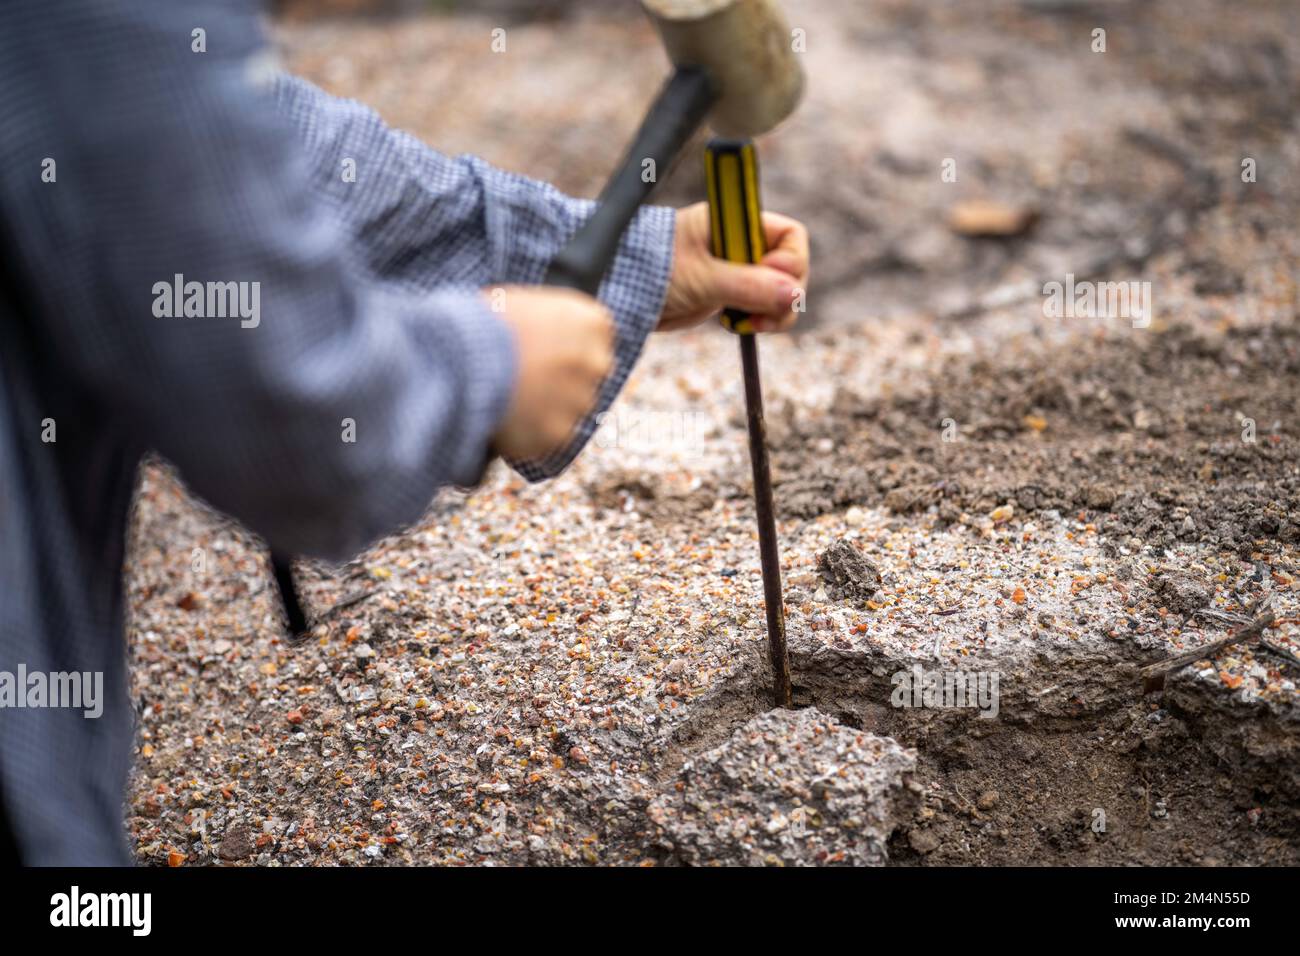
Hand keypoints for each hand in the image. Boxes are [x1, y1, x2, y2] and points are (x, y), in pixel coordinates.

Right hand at [489, 286, 614, 460]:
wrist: (457, 359)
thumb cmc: (480, 323)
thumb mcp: (524, 305)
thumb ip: (549, 325)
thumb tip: (549, 340)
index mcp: (590, 322)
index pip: (597, 340)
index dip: (567, 348)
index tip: (545, 353)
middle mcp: (595, 362)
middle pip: (589, 377)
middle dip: (564, 381)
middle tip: (528, 382)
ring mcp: (579, 401)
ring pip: (569, 411)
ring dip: (546, 410)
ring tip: (508, 400)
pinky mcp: (558, 435)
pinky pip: (547, 437)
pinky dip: (528, 434)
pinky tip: (503, 418)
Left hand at [659, 202, 809, 333]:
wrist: (620, 293)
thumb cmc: (653, 271)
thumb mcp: (703, 278)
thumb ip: (748, 285)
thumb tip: (794, 296)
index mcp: (735, 223)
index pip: (789, 235)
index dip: (790, 259)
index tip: (770, 278)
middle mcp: (740, 244)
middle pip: (790, 267)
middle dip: (786, 293)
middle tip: (766, 313)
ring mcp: (737, 270)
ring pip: (780, 292)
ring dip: (776, 312)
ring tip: (754, 325)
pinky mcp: (729, 295)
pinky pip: (761, 308)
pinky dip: (761, 320)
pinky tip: (741, 327)